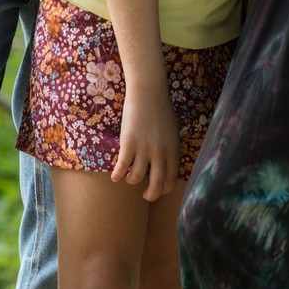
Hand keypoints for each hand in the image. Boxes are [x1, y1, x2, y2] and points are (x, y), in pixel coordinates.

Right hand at [112, 87, 178, 201]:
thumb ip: (170, 149)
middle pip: (157, 185)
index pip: (171, 179)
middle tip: (146, 196)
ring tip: (129, 178)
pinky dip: (117, 175)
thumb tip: (166, 165)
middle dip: (151, 195)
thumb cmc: (161, 110)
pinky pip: (122, 166)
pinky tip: (115, 177)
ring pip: (137, 177)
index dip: (165, 189)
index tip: (160, 190)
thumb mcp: (172, 132)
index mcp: (173, 150)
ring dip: (132, 181)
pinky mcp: (128, 144)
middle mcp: (160, 153)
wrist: (148, 93)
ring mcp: (144, 149)